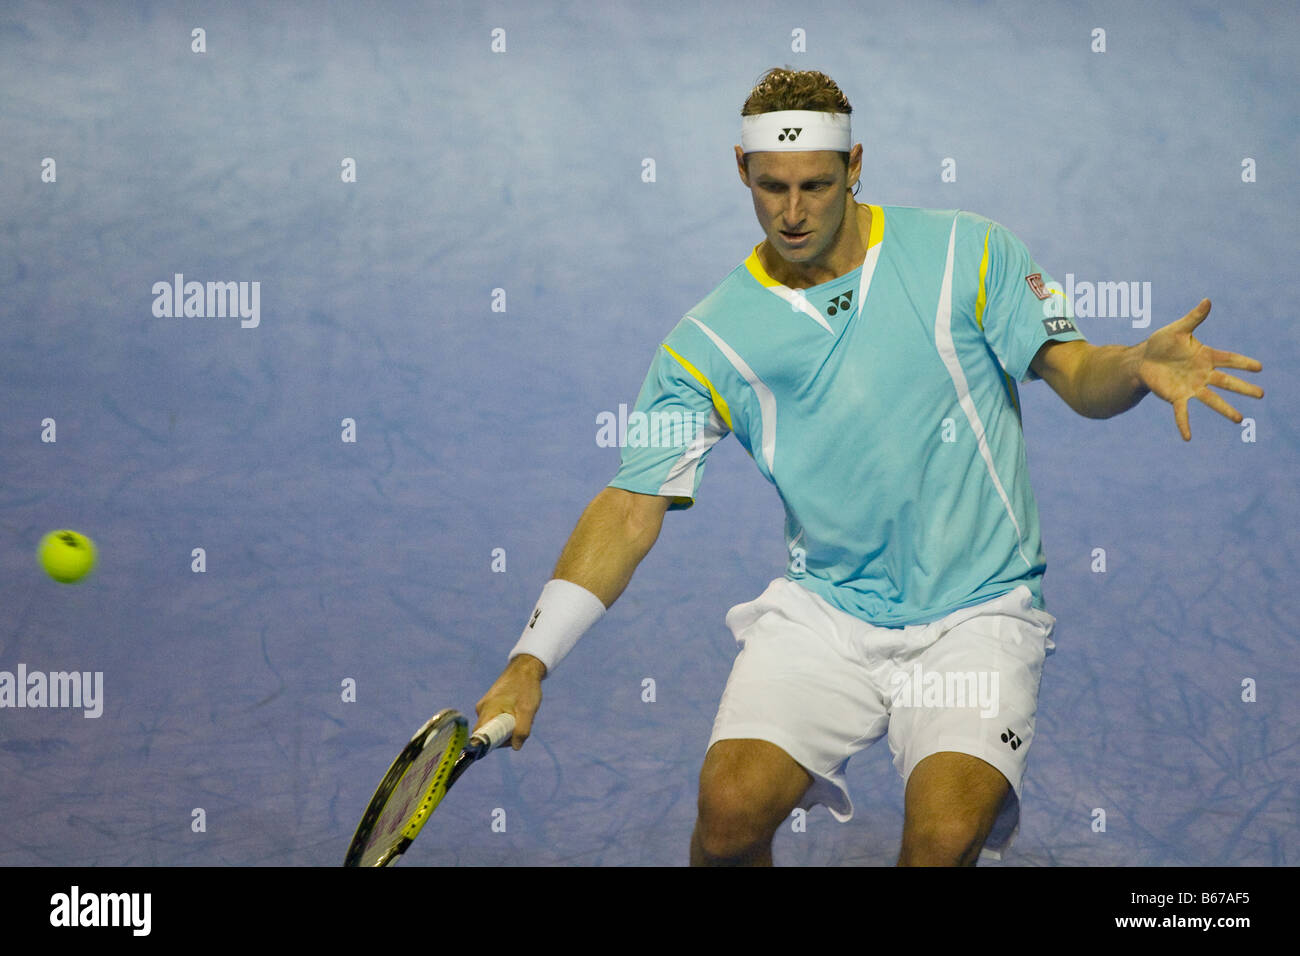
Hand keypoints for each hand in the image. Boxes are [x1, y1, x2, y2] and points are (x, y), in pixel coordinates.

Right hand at [474, 654, 545, 750]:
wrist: (525, 668)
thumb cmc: (526, 687)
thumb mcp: (528, 710)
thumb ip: (522, 730)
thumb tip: (515, 747)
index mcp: (487, 710)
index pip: (479, 736)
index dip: (489, 745)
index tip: (504, 743)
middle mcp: (482, 709)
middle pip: (488, 734)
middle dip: (504, 736)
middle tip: (520, 727)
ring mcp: (486, 706)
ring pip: (494, 727)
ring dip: (508, 728)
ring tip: (521, 716)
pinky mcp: (491, 705)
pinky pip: (496, 720)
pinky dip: (508, 721)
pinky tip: (518, 713)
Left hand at [1136, 299, 1262, 439]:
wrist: (1142, 359)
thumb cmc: (1161, 343)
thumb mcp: (1178, 329)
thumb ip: (1194, 318)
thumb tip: (1207, 300)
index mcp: (1206, 356)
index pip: (1229, 359)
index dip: (1243, 363)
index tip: (1259, 367)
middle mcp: (1202, 374)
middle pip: (1227, 382)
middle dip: (1243, 388)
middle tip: (1261, 395)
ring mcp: (1191, 387)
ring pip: (1211, 400)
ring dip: (1225, 410)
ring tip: (1239, 419)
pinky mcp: (1176, 397)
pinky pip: (1182, 413)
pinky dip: (1184, 425)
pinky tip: (1187, 437)